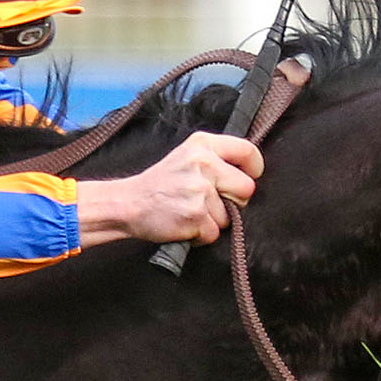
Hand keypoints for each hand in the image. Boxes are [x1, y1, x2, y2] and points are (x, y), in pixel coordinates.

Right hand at [76, 132, 261, 246]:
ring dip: (213, 222)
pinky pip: (214, 233)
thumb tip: (248, 175)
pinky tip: (185, 225)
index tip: (248, 178)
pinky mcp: (195, 216)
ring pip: (230, 216)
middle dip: (234, 202)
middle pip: (247, 189)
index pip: (248, 151)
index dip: (253, 169)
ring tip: (190, 212)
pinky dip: (201, 236)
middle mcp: (204, 164)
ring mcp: (200, 190)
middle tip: (211, 203)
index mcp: (203, 145)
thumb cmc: (158, 185)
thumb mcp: (186, 157)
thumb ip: (215, 159)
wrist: (127, 204)